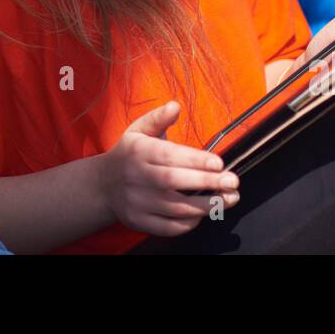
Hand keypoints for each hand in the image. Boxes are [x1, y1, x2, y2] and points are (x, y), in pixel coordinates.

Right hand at [97, 101, 238, 236]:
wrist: (102, 185)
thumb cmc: (129, 154)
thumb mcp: (138, 130)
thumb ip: (159, 119)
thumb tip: (175, 106)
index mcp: (138, 152)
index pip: (168, 156)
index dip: (194, 160)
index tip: (219, 162)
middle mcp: (136, 177)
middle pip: (173, 182)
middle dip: (206, 183)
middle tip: (232, 182)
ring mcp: (136, 202)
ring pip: (174, 207)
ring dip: (205, 206)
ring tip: (228, 199)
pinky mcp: (138, 221)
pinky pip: (167, 227)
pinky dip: (188, 223)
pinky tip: (204, 214)